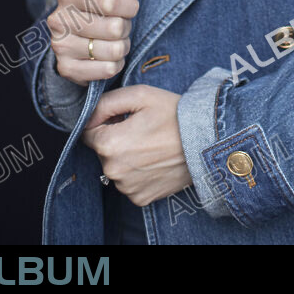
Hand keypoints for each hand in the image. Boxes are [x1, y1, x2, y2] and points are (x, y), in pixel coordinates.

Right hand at [47, 0, 139, 86]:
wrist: (70, 33)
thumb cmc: (92, 10)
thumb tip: (131, 8)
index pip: (109, 2)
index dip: (128, 7)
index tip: (130, 8)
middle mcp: (59, 21)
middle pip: (115, 28)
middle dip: (125, 28)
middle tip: (121, 27)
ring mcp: (61, 46)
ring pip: (114, 50)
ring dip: (122, 46)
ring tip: (115, 41)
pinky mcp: (66, 68)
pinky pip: (108, 69)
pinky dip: (116, 64)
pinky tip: (109, 57)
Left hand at [81, 85, 190, 205]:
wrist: (205, 141)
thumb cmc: (173, 114)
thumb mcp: (141, 95)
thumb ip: (107, 101)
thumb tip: (88, 113)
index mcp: (109, 144)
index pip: (88, 132)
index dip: (104, 121)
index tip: (123, 117)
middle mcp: (113, 170)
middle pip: (101, 150)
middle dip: (115, 139)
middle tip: (141, 129)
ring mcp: (126, 188)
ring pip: (115, 167)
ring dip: (126, 157)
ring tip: (151, 145)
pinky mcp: (139, 198)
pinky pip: (128, 183)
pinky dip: (137, 173)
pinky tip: (154, 161)